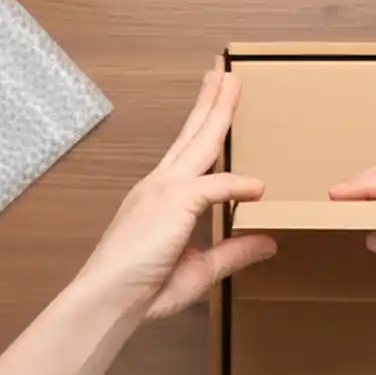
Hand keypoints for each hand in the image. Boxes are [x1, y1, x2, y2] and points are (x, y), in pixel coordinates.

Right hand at [76, 69, 275, 319]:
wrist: (107, 301)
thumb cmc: (141, 289)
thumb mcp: (200, 270)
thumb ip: (233, 252)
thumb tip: (268, 241)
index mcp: (160, 197)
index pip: (186, 153)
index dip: (202, 129)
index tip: (213, 108)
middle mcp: (160, 184)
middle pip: (192, 134)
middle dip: (210, 102)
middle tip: (223, 73)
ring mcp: (164, 189)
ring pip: (200, 142)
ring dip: (218, 111)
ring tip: (231, 82)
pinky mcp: (173, 202)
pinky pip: (215, 187)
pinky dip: (237, 184)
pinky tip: (257, 186)